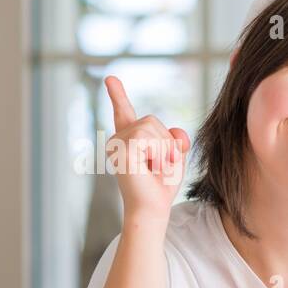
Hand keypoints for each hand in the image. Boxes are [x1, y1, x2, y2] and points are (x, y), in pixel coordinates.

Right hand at [104, 75, 190, 223]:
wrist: (153, 208)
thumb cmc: (162, 186)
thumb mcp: (174, 156)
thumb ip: (175, 139)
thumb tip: (176, 131)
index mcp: (130, 140)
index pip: (122, 112)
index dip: (117, 95)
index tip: (110, 78)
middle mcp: (119, 140)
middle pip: (151, 120)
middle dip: (165, 142)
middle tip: (160, 166)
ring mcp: (117, 144)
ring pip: (151, 127)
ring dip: (163, 149)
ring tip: (155, 168)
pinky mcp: (121, 149)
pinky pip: (148, 137)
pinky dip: (158, 153)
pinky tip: (150, 168)